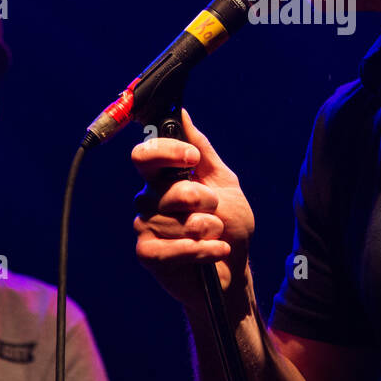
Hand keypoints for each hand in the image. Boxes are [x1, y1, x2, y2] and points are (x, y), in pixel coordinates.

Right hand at [132, 109, 254, 308]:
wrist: (235, 266)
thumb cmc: (229, 222)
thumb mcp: (223, 180)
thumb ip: (202, 150)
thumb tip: (182, 114)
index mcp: (163, 178)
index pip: (146, 155)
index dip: (167, 152)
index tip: (192, 158)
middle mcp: (149, 199)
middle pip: (169, 190)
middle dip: (203, 200)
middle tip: (215, 209)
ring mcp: (146, 227)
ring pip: (176, 222)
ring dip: (208, 229)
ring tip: (215, 234)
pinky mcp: (148, 254)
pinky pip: (170, 249)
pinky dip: (201, 250)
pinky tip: (215, 251)